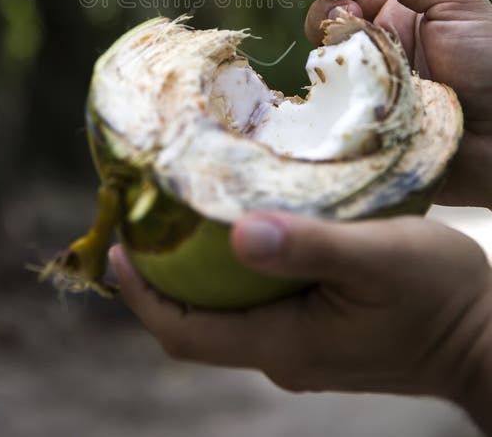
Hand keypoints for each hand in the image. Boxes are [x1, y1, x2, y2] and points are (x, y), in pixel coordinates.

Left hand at [110, 213, 491, 430]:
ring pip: (223, 314)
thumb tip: (235, 234)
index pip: (184, 330)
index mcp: (283, 344)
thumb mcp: (377, 259)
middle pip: (194, 323)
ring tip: (178, 215)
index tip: (115, 245)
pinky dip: (230, 274)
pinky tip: (239, 230)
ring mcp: (300, 349)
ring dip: (193, 273)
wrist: (488, 340)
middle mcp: (281, 355)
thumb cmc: (440, 296)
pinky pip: (254, 307)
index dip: (140, 293)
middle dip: (157, 278)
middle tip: (141, 218)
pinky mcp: (318, 335)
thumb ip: (309, 247)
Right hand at [304, 0, 491, 206]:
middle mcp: (375, 45)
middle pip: (325, 21)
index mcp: (397, 13)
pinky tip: (347, 87)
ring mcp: (363, 83)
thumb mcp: (457, 2)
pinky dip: (329, 90)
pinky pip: (327, 101)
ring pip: (322, 59)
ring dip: (332, 50)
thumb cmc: (489, 63)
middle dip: (327, 15)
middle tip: (350, 21)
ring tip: (358, 60)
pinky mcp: (358, 118)